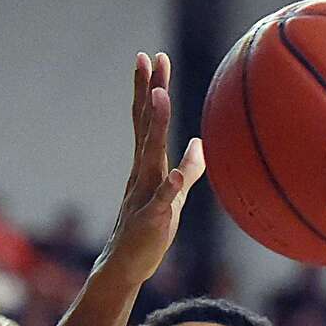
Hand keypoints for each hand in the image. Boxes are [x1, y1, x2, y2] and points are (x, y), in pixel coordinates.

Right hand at [96, 52, 205, 284]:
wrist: (125, 266)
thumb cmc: (148, 232)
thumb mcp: (174, 197)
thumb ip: (188, 170)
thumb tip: (199, 144)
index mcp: (148, 166)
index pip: (147, 121)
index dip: (151, 89)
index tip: (154, 58)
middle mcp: (142, 174)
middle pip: (144, 126)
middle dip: (147, 92)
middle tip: (148, 59)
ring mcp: (144, 195)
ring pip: (149, 155)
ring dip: (155, 126)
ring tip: (159, 97)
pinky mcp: (149, 220)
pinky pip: (160, 202)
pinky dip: (168, 188)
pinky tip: (175, 175)